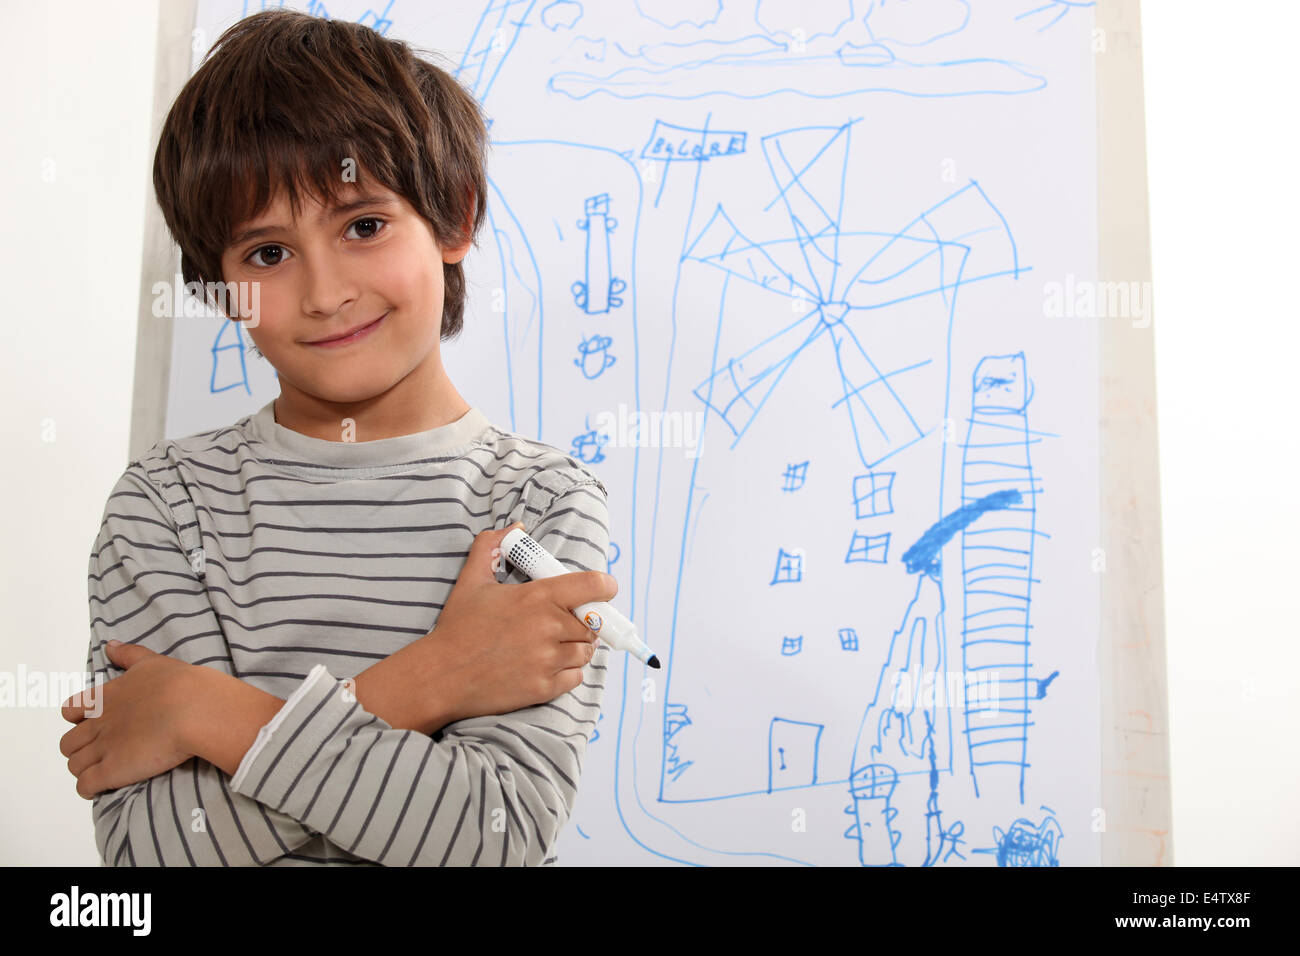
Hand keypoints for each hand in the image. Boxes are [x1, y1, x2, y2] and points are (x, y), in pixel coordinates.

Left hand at [59, 641, 201, 798]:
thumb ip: (128, 655)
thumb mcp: (152, 662)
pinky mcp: (112, 771)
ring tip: (105, 770)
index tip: (94, 722)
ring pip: (74, 765)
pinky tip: (103, 786)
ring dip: (85, 769)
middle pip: (68, 743)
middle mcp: (98, 723)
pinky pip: (84, 786)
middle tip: (104, 750)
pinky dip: (88, 789)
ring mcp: (103, 749)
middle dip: (81, 748)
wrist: (194, 709)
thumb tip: (110, 645)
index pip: (70, 710)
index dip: (77, 718)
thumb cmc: (179, 684)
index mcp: (105, 698)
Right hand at [426, 522, 617, 725]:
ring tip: (554, 645)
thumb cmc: (458, 628)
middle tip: (564, 623)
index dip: (604, 587)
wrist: (440, 676)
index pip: (593, 586)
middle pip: (591, 624)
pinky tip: (548, 666)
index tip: (602, 591)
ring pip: (586, 652)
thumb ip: (492, 546)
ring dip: (577, 648)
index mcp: (538, 597)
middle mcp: (548, 628)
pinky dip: (569, 672)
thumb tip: (516, 526)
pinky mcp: (544, 688)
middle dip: (583, 623)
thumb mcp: (471, 579)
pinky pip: (576, 677)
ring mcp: (547, 660)